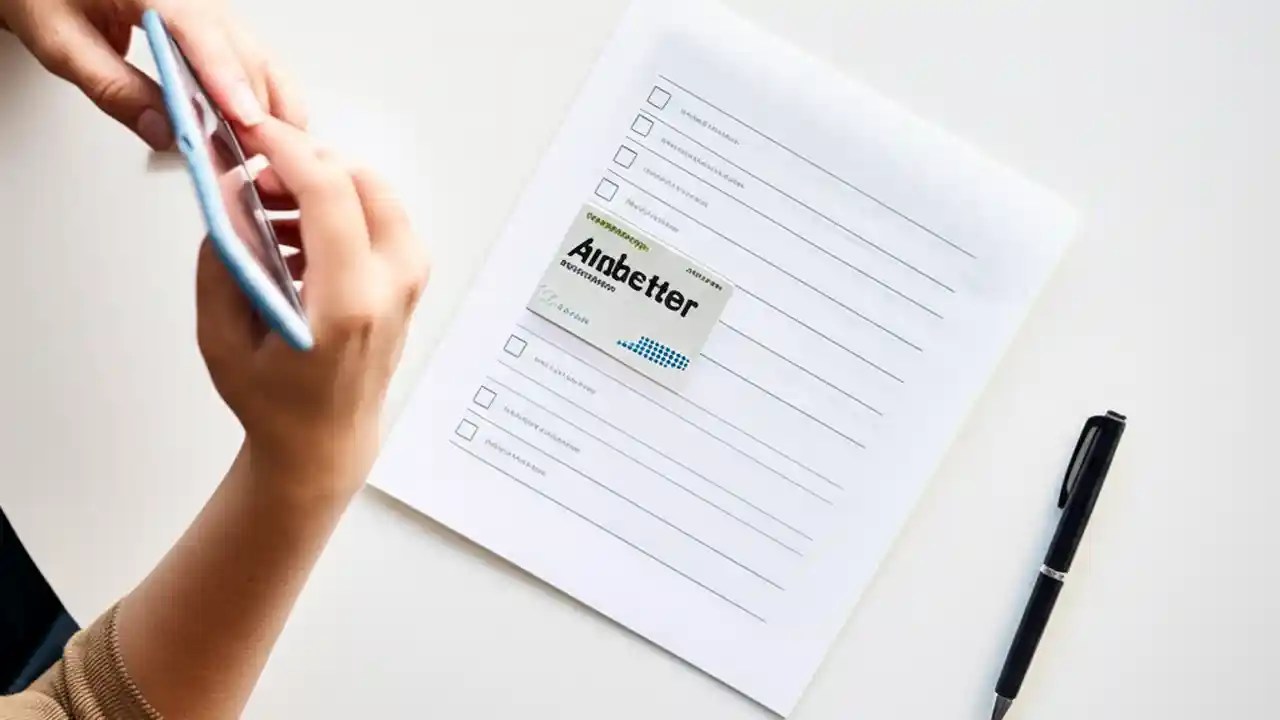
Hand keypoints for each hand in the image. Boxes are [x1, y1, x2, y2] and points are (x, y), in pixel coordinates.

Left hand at [0, 0, 305, 148]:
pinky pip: (257, 66)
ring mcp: (213, 13)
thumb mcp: (63, 41)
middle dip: (252, 110)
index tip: (244, 117)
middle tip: (246, 161)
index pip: (202, 31)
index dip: (227, 78)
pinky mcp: (219, 32)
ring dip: (268, 112)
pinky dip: (263, 103)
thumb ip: (111, 87)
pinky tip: (257, 135)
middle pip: (243, 54)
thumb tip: (162, 130)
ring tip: (257, 157)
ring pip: (262, 62)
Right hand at [197, 118, 428, 497]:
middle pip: (363, 181)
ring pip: (377, 195)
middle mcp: (391, 288)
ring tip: (271, 215)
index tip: (255, 135)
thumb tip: (233, 191)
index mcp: (347, 303)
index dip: (289, 151)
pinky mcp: (409, 281)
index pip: (331, 193)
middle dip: (307, 163)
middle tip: (259, 179)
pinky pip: (382, 218)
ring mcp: (409, 284)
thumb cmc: (275, 401)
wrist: (324, 442)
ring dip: (323, 186)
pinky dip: (341, 208)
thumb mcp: (222, 335)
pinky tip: (296, 236)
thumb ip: (225, 258)